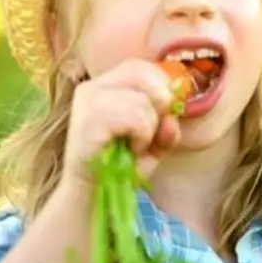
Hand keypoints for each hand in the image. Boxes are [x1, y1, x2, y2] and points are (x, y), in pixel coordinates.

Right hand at [60, 59, 181, 188]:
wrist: (92, 195)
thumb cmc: (120, 167)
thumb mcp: (153, 143)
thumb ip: (167, 126)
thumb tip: (172, 117)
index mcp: (105, 86)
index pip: (140, 67)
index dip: (161, 84)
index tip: (165, 112)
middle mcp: (92, 87)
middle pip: (141, 73)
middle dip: (160, 102)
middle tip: (152, 131)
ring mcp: (88, 101)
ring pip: (142, 99)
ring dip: (149, 128)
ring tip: (136, 145)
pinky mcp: (89, 119)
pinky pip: (134, 116)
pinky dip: (142, 136)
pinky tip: (132, 149)